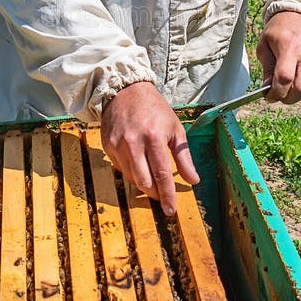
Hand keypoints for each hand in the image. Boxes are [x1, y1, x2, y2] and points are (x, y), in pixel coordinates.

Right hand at [100, 81, 199, 214]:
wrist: (125, 90)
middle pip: (144, 182)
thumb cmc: (155, 109)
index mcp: (154, 137)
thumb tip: (194, 180)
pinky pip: (120, 169)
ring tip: (154, 183)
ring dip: (144, 185)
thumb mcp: (175, 128)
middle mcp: (133, 143)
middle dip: (155, 194)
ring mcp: (118, 145)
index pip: (162, 174)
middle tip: (163, 198)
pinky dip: (132, 173)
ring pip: (131, 178)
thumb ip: (184, 156)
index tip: (171, 210)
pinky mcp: (107, 146)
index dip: (167, 195)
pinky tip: (139, 167)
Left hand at [256, 11, 300, 103]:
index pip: (284, 78)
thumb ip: (267, 68)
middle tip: (281, 95)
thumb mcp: (264, 45)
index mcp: (289, 46)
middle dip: (288, 98)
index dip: (276, 93)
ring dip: (300, 94)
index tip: (269, 96)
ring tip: (292, 86)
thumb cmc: (279, 32)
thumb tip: (268, 89)